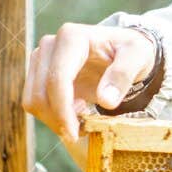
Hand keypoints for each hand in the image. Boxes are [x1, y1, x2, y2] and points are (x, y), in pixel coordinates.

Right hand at [22, 23, 155, 143]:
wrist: (123, 48)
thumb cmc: (132, 51)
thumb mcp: (138, 57)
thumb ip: (123, 75)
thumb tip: (105, 100)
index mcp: (72, 37)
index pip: (58, 79)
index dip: (63, 110)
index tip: (75, 134)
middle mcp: (50, 44)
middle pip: (40, 92)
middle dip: (58, 119)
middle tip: (84, 132)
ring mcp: (41, 59)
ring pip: (33, 99)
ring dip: (54, 119)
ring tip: (83, 120)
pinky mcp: (39, 73)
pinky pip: (36, 102)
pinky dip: (53, 115)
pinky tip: (77, 112)